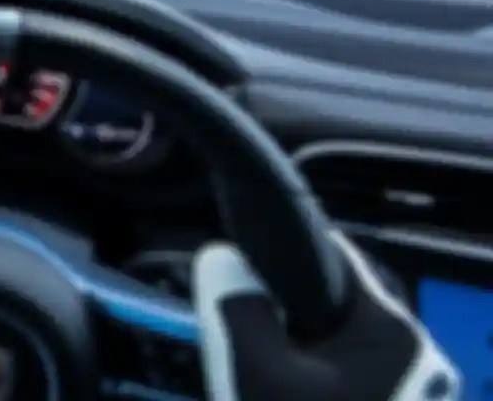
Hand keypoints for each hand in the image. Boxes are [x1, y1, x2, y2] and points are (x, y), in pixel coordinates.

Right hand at [193, 232, 460, 400]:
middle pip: (333, 306)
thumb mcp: (251, 368)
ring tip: (261, 384)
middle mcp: (422, 355)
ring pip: (339, 348)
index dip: (276, 261)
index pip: (331, 259)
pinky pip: (352, 381)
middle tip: (243, 345)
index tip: (236, 275)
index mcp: (395, 332)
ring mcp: (421, 393)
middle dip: (284, 316)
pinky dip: (316, 385)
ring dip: (296, 356)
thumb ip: (234, 302)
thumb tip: (224, 260)